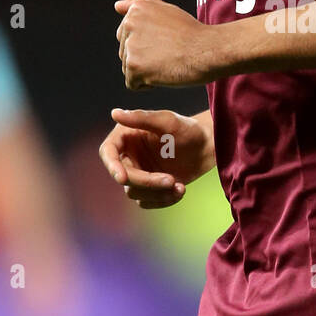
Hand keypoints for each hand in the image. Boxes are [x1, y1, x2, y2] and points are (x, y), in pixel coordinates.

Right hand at [99, 108, 214, 208]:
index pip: (108, 152)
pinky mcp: (150, 188)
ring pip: (135, 192)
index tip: (122, 178)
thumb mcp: (167, 120)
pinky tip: (181, 190)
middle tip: (170, 180)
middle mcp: (128, 156)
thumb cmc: (188, 128)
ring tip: (180, 186)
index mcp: (126, 136)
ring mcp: (139, 173)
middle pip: (124, 176)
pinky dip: (163, 200)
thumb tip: (115, 113)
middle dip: (146, 182)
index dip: (112, 166)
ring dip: (157, 193)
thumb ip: (142, 118)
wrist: (207, 146)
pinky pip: (147, 202)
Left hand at [115, 0, 215, 88]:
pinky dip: (146, 85)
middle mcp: (129, 24)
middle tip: (167, 53)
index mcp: (136, 9)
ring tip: (166, 63)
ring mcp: (130, 46)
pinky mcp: (134, 67)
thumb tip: (117, 6)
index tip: (165, 42)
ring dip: (145, 71)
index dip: (146, 43)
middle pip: (124, 52)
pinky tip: (163, 75)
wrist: (206, 51)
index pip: (125, 34)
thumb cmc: (192, 33)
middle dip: (142, 57)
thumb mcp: (167, 9)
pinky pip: (132, 84)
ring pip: (127, 68)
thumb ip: (140, 4)